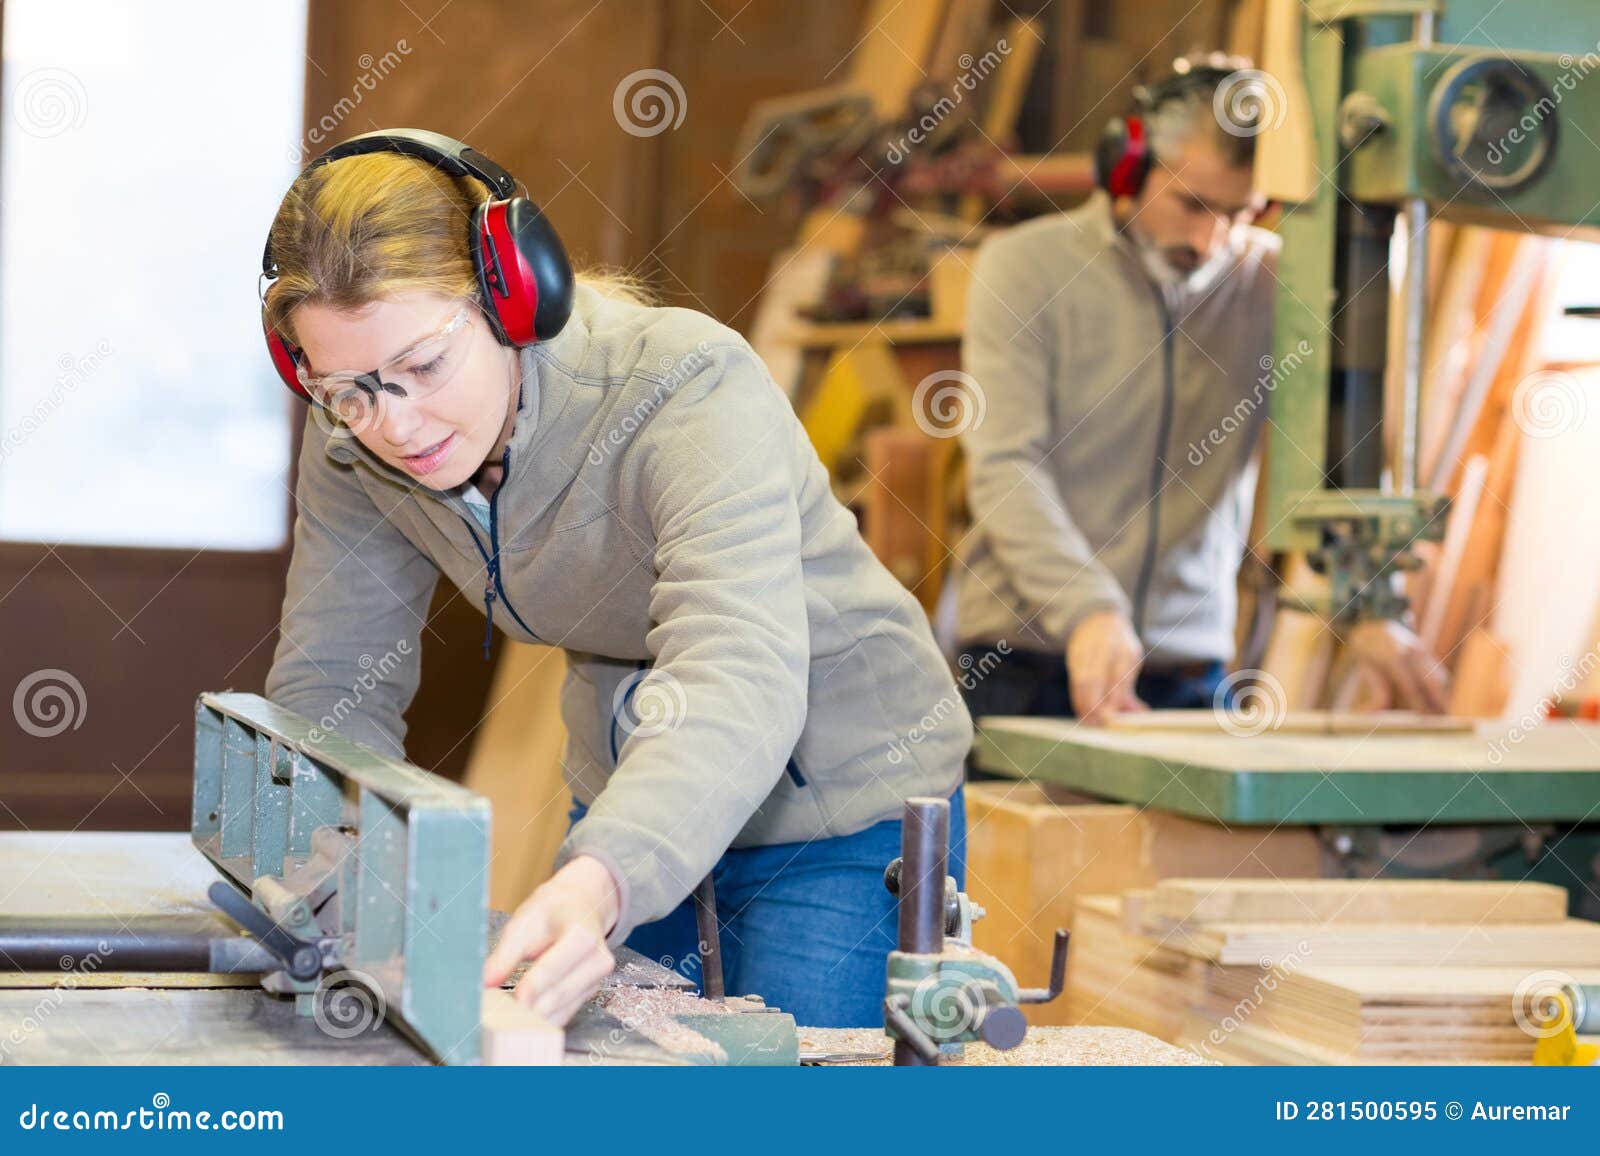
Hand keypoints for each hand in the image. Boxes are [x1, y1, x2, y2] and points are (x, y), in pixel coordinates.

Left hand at [482, 854, 620, 1025]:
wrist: (580, 908)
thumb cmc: (551, 912)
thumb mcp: (525, 921)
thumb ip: (506, 953)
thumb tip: (486, 981)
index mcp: (583, 934)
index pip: (555, 966)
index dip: (534, 985)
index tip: (514, 1001)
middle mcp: (597, 961)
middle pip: (559, 994)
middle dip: (527, 1008)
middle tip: (496, 1016)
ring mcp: (596, 981)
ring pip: (561, 1011)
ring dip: (531, 1019)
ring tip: (501, 1019)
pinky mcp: (588, 996)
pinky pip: (562, 1016)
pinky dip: (539, 1021)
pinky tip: (518, 1020)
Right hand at [1067, 609, 1148, 723]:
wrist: (1096, 619)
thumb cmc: (1118, 643)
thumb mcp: (1130, 659)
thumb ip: (1129, 687)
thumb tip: (1139, 714)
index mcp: (1122, 648)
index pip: (1118, 676)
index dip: (1114, 697)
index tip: (1113, 716)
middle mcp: (1102, 648)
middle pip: (1095, 680)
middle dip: (1096, 704)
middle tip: (1099, 722)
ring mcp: (1085, 652)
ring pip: (1081, 682)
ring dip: (1084, 704)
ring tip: (1090, 722)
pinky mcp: (1073, 657)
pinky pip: (1074, 682)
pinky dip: (1077, 698)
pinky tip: (1082, 711)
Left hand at [1341, 619, 1449, 713]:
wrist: (1374, 619)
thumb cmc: (1365, 646)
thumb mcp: (1364, 663)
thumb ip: (1376, 686)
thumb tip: (1376, 713)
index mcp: (1393, 654)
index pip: (1410, 683)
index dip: (1418, 702)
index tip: (1424, 719)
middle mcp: (1412, 651)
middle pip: (1432, 680)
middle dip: (1440, 701)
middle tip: (1445, 722)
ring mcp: (1422, 651)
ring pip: (1439, 677)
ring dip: (1444, 697)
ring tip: (1446, 717)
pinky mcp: (1426, 653)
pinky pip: (1437, 674)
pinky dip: (1441, 690)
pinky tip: (1443, 704)